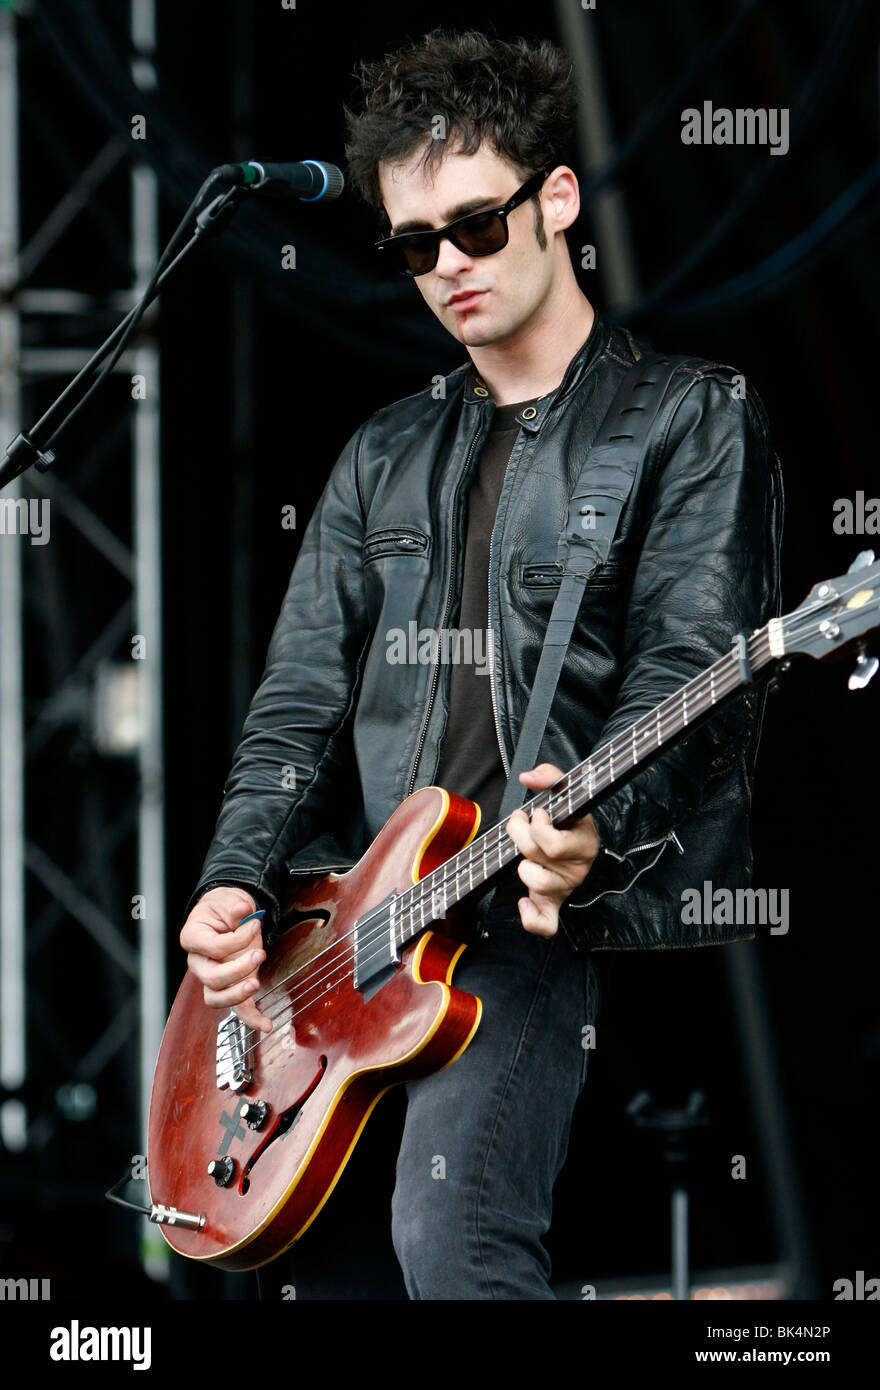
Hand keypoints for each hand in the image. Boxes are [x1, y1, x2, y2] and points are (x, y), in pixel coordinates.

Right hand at [179, 886, 272, 1032]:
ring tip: (255, 984)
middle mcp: (198, 962)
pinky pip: (237, 1008)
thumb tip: (242, 910)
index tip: (255, 924)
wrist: (226, 914)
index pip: (212, 947)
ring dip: (237, 994)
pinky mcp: (230, 987)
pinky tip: (266, 1024)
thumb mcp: (228, 900)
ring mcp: (212, 977)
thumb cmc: (223, 908)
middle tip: (259, 954)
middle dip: (238, 969)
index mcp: (193, 938)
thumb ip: (234, 906)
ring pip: (216, 998)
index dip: (237, 939)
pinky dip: (251, 1018)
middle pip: (212, 978)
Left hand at [504, 763, 599, 937]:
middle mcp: (579, 868)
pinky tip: (523, 904)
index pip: (554, 845)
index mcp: (586, 842)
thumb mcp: (564, 791)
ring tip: (525, 852)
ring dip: (522, 865)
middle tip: (520, 823)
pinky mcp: (554, 905)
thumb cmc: (567, 816)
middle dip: (520, 836)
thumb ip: (549, 775)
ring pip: (537, 882)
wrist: (573, 839)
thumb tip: (528, 777)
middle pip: (538, 858)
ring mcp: (567, 887)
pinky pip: (547, 924)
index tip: (538, 813)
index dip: (537, 827)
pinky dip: (532, 918)